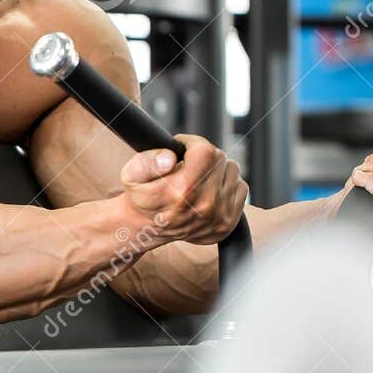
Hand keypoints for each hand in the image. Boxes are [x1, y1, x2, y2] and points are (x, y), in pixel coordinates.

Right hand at [118, 134, 246, 244]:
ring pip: (232, 172)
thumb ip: (146, 161)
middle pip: (220, 159)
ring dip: (217, 170)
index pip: (205, 150)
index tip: (183, 148)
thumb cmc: (141, 198)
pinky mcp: (228, 223)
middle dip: (204, 156)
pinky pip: (241, 189)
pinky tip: (208, 191)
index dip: (192, 143)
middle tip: (188, 165)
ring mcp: (219, 216)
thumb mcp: (131, 174)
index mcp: (183, 191)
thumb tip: (169, 158)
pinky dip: (226, 186)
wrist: (147, 229)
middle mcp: (205, 205)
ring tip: (197, 179)